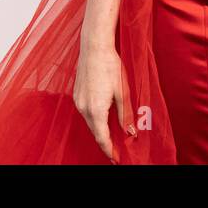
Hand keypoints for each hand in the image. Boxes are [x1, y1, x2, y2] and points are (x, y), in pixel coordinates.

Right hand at [73, 36, 134, 162]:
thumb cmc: (111, 66)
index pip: (102, 138)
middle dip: (106, 143)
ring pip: (90, 123)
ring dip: (100, 131)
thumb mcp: (122, 92)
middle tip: (116, 152)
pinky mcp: (77, 95)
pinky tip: (103, 119)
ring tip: (112, 137)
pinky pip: (86, 113)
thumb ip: (125, 114)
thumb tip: (130, 132)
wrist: (94, 48)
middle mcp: (83, 108)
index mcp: (96, 109)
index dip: (110, 151)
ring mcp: (78, 101)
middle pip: (95, 132)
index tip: (116, 159)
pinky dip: (94, 120)